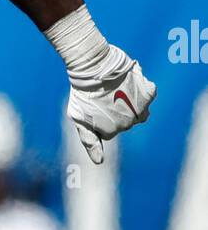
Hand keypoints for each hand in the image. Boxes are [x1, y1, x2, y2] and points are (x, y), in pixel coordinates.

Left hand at [66, 45, 156, 164]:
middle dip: (118, 109)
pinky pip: (148, 94)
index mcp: (112, 132)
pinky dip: (141, 89)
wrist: (93, 67)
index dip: (104, 115)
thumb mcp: (79, 118)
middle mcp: (129, 124)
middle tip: (106, 96)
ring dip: (131, 101)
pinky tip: (128, 82)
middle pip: (127, 120)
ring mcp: (141, 109)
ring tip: (118, 89)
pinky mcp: (149, 93)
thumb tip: (100, 162)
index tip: (97, 105)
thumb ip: (90, 140)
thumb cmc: (82, 93)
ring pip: (140, 110)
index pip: (112, 128)